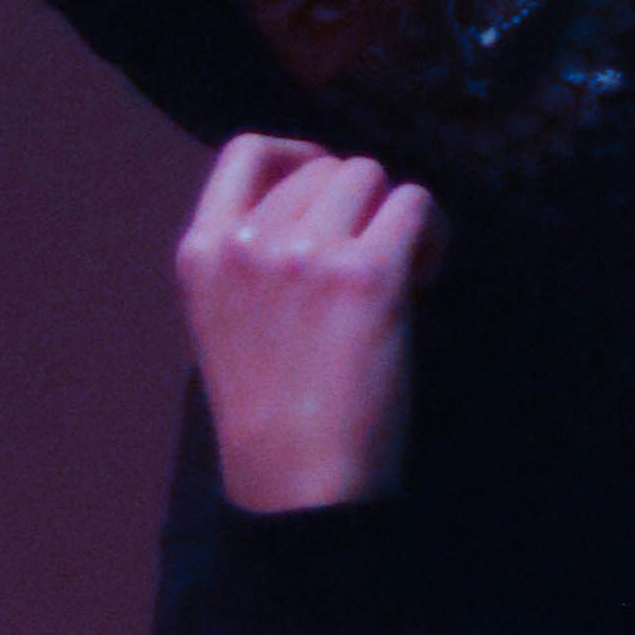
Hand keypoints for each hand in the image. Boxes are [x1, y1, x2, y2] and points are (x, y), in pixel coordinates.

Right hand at [177, 132, 447, 513]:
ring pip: (371, 176)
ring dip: (394, 214)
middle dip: (357, 205)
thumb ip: (254, 260)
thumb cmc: (272, 418)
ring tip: (401, 271)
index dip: (298, 157)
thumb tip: (322, 207)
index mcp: (202, 252)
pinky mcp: (368, 274)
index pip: (246, 152)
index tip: (327, 189)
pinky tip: (425, 277)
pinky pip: (417, 205)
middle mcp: (248, 242)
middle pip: (325, 168)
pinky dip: (432, 233)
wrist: (300, 482)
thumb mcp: (227, 322)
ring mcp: (306, 253)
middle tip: (371, 261)